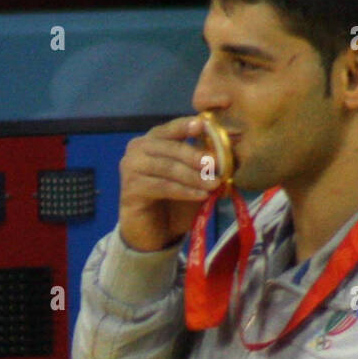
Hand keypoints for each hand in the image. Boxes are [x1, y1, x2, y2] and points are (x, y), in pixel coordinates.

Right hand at [117, 114, 220, 251]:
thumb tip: (226, 154)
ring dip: (193, 176)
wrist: (156, 233)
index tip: (204, 125)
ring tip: (214, 185)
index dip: (186, 125)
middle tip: (217, 164)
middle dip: (196, 156)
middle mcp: (138, 149)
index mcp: (152, 140)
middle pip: (170, 147)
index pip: (170, 128)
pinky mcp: (131, 189)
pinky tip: (201, 196)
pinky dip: (184, 191)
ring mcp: (131, 167)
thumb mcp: (193, 179)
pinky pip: (162, 186)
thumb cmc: (175, 202)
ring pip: (167, 167)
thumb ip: (203, 164)